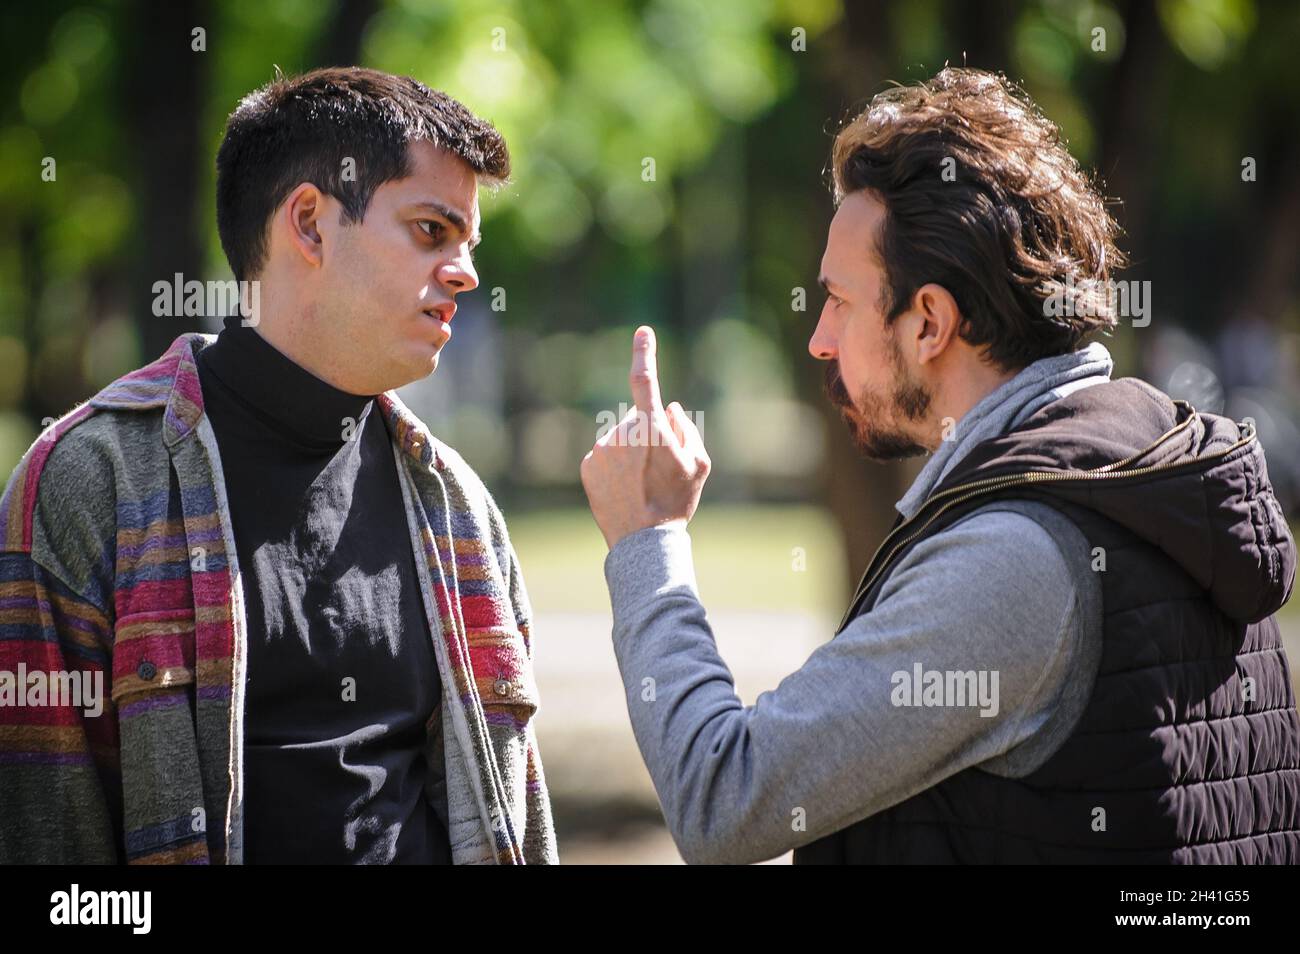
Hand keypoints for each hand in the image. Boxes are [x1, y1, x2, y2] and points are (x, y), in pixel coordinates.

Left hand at [580, 326, 710, 549]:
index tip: (643, 333)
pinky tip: (624, 488)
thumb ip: (686, 428)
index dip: (645, 353)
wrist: (642, 541)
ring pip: (620, 437)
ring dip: (631, 451)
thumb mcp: (699, 465)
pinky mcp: (587, 465)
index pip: (645, 381)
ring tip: (642, 483)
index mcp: (650, 428)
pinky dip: (615, 466)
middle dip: (649, 432)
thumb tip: (668, 407)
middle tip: (660, 468)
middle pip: (638, 418)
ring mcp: (601, 449)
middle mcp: (621, 433)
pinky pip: (605, 455)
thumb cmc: (676, 502)